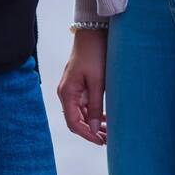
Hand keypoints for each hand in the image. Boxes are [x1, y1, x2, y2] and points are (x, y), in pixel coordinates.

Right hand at [58, 29, 106, 144]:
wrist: (92, 33)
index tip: (101, 141)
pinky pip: (83, 105)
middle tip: (108, 138)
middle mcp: (66, 93)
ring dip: (92, 123)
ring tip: (108, 130)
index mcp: (67, 93)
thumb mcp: (97, 82)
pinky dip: (92, 113)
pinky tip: (104, 118)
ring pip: (80, 114)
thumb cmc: (94, 54)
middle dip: (90, 131)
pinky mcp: (78, 85)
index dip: (87, 134)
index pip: (73, 122)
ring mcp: (71, 89)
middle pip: (76, 120)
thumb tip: (93, 129)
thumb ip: (94, 106)